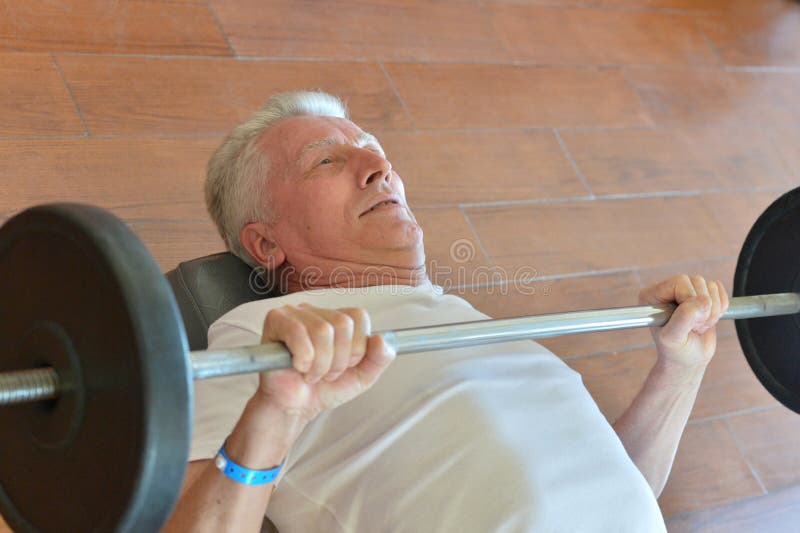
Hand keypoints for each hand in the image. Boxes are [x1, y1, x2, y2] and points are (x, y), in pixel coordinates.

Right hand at [256, 303, 394, 420]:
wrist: (294, 408)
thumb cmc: (323, 389)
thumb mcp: (361, 377)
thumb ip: (379, 359)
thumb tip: (381, 338)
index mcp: (337, 318)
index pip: (359, 316)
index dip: (356, 346)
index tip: (345, 365)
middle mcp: (316, 311)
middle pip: (342, 323)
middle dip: (338, 359)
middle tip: (325, 373)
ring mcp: (295, 313)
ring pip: (322, 330)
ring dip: (320, 363)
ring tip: (312, 374)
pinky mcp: (276, 320)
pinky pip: (298, 333)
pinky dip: (304, 358)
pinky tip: (298, 368)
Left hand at [638, 275, 728, 373]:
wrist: (690, 359)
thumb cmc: (676, 350)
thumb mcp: (674, 338)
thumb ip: (684, 318)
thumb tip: (702, 301)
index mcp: (651, 295)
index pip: (680, 282)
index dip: (691, 300)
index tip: (689, 322)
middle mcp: (666, 289)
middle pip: (697, 281)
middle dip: (703, 308)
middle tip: (694, 327)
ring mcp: (685, 291)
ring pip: (709, 286)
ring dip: (712, 310)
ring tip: (699, 325)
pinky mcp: (702, 294)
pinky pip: (719, 289)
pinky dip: (720, 307)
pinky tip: (708, 320)